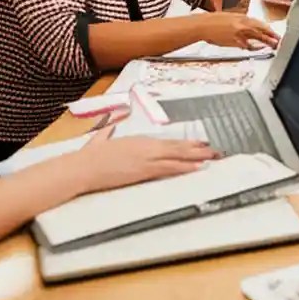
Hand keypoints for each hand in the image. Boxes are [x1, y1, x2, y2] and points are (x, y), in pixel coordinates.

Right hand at [69, 125, 219, 193]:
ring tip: (212, 157)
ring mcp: (145, 159)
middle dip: (197, 149)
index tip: (199, 143)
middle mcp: (145, 147)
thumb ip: (107, 133)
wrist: (83, 167)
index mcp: (138, 141)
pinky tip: (196, 168)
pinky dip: (183, 167)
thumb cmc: (90, 157)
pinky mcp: (142, 172)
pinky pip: (168, 169)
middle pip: (177, 147)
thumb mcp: (100, 140)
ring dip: (196, 157)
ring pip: (176, 157)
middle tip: (215, 149)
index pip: (168, 142)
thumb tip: (109, 127)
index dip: (185, 143)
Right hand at [196, 13, 280, 48]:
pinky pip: (246, 45)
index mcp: (242, 16)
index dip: (268, 29)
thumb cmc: (213, 21)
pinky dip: (252, 47)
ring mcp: (239, 33)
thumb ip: (241, 22)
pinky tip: (257, 49)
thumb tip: (250, 28)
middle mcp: (242, 24)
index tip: (274, 33)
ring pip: (257, 37)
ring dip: (266, 41)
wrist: (203, 25)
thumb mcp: (230, 17)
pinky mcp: (234, 41)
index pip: (259, 23)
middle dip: (271, 35)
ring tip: (274, 45)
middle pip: (261, 29)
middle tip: (279, 39)